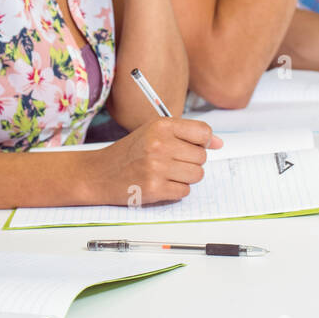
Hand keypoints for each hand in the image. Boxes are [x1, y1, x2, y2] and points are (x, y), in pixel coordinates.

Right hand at [86, 117, 222, 205]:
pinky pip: (184, 191)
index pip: (203, 132)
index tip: (194, 146)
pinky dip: (176, 190)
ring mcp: (157, 167)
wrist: (99, 173)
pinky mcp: (155, 188)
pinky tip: (160, 183)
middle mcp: (160, 144)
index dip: (203, 142)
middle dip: (190, 162)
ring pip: (196, 175)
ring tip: (166, 173)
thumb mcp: (154, 132)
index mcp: (161, 126)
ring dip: (185, 177)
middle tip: (171, 162)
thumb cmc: (129, 152)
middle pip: (202, 157)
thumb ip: (187, 134)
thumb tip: (218, 143)